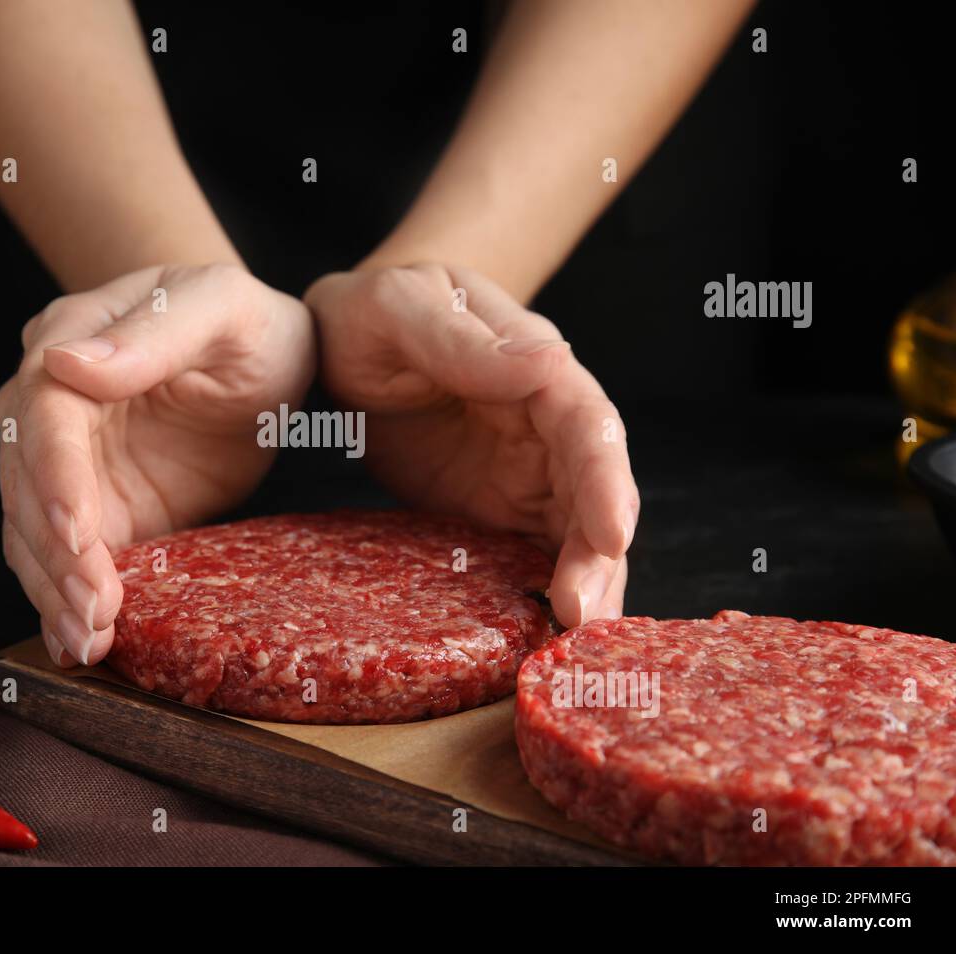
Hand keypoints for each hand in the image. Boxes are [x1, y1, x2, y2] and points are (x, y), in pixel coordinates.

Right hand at [0, 264, 314, 666]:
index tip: (77, 531)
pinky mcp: (98, 512)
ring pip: (33, 533)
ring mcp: (70, 465)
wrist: (269, 361)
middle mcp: (53, 407)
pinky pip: (65, 561)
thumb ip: (153, 333)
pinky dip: (68, 603)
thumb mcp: (221, 307)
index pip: (43, 414)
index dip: (55, 475)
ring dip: (54, 590)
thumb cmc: (248, 323)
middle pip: (26, 485)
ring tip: (89, 640)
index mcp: (70, 340)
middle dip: (54, 553)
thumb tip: (64, 363)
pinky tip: (81, 643)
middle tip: (93, 609)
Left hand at [305, 264, 637, 627]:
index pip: (588, 423)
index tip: (612, 534)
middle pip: (594, 491)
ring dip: (585, 584)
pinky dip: (547, 593)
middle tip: (587, 616)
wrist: (342, 343)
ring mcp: (527, 470)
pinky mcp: (499, 509)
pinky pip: (536, 554)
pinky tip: (547, 638)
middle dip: (600, 555)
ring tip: (576, 642)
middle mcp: (546, 424)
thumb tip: (548, 363)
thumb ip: (462, 339)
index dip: (606, 480)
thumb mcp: (402, 308)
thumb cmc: (374, 312)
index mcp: (535, 366)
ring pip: (576, 532)